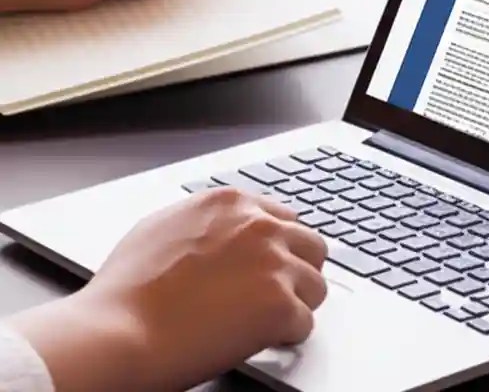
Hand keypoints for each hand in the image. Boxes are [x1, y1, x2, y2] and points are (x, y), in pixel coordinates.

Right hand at [7, 188, 328, 391]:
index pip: (284, 218)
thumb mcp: (161, 228)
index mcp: (231, 204)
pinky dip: (285, 337)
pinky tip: (257, 341)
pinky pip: (305, 324)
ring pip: (316, 287)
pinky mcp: (280, 305)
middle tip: (276, 297)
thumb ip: (205, 222)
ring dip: (295, 306)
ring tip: (262, 323)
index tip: (270, 267)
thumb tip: (220, 230)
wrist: (116, 334)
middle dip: (298, 273)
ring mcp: (274, 265)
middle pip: (312, 247)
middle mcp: (260, 227)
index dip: (279, 248)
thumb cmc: (125, 292)